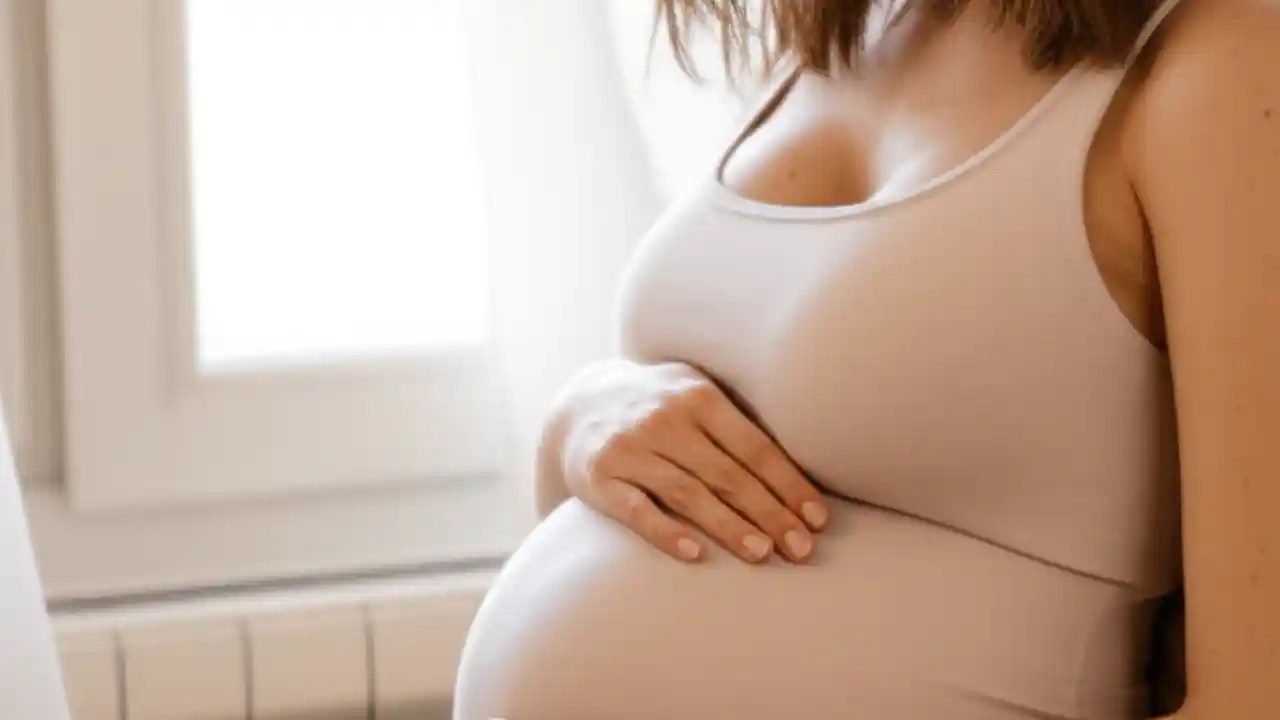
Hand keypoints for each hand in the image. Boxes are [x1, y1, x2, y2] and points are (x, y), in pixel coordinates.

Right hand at [555, 359, 829, 563]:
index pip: (754, 447)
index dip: (789, 484)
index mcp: (699, 397)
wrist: (579, 405)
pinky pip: (637, 510)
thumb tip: (808, 468)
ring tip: (763, 553)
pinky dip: (667, 533)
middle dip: (770, 513)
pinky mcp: (600, 478)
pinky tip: (696, 555)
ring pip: (687, 493)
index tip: (818, 519)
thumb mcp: (695, 394)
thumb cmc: (659, 406)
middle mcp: (664, 418)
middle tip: (802, 548)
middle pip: (727, 474)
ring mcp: (630, 448)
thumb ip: (738, 424)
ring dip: (728, 526)